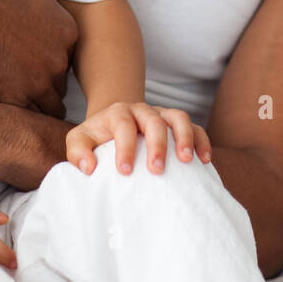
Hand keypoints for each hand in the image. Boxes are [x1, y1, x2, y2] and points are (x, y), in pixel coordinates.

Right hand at [0, 0, 76, 117]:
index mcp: (66, 31)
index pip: (67, 56)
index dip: (50, 58)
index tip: (33, 58)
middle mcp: (57, 60)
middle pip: (59, 84)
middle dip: (44, 83)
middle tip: (23, 80)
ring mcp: (35, 83)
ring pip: (45, 107)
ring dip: (33, 104)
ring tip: (14, 100)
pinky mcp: (10, 98)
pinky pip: (21, 116)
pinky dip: (13, 112)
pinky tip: (0, 105)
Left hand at [66, 102, 212, 175]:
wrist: (115, 123)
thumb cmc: (97, 139)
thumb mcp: (80, 141)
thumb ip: (78, 152)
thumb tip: (88, 167)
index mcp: (117, 113)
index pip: (122, 125)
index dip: (125, 147)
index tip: (124, 171)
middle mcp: (141, 110)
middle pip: (153, 120)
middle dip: (157, 144)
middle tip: (156, 169)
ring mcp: (162, 114)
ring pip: (178, 117)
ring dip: (184, 137)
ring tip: (186, 160)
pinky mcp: (176, 123)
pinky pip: (194, 126)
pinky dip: (201, 140)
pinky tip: (205, 160)